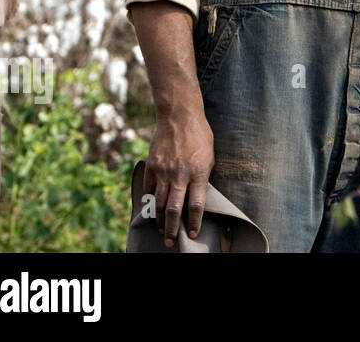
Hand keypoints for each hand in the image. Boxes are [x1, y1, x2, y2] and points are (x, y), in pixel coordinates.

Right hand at [144, 106, 213, 247]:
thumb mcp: (209, 157)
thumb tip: (197, 196)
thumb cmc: (200, 136)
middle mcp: (180, 175)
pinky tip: (152, 208)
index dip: (194, 223)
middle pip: (174, 209)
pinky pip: (149, 189)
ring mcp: (163, 171)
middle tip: (170, 242)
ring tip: (160, 230)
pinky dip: (150, 200)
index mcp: (198, 173)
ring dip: (159, 219)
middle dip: (172, 229)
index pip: (196, 205)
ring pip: (159, 203)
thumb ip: (202, 177)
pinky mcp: (152, 166)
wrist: (179, 116)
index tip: (193, 234)